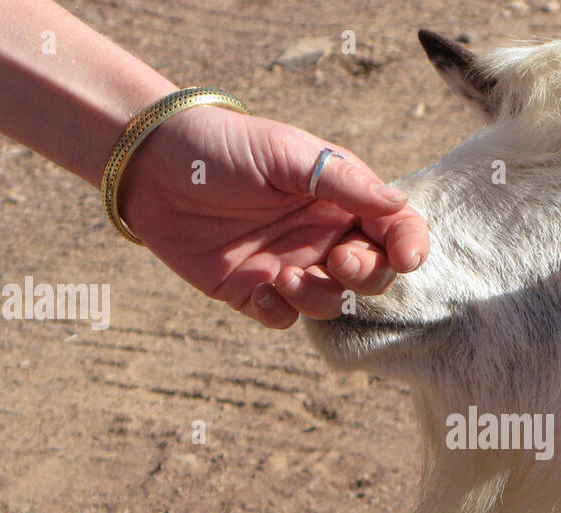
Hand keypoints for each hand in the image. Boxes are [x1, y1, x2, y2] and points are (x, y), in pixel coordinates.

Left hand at [117, 104, 428, 328]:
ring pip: (332, 302)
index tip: (406, 256)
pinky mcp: (253, 292)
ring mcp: (290, 266)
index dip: (409, 245)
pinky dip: (281, 312)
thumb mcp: (286, 153)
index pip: (394, 228)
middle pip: (373, 273)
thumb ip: (342, 181)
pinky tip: (260, 289)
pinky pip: (284, 318)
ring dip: (321, 296)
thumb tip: (397, 205)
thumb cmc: (223, 146)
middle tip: (338, 261)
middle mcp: (321, 236)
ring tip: (287, 275)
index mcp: (340, 198)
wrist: (151, 166)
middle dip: (367, 274)